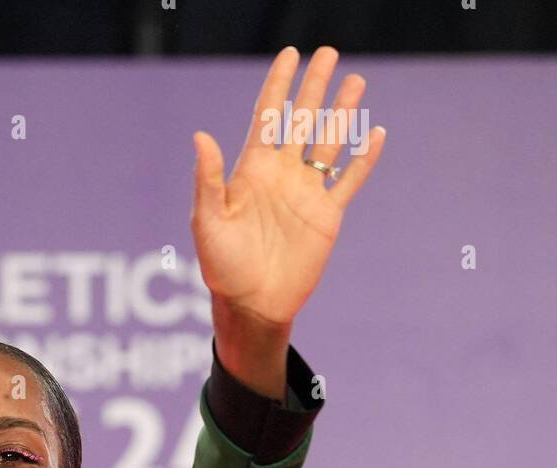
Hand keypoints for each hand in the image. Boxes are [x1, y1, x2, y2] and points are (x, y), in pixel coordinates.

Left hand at [191, 46, 385, 386]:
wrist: (253, 305)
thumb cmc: (223, 268)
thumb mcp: (208, 223)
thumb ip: (208, 180)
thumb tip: (201, 136)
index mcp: (252, 171)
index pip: (268, 116)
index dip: (278, 84)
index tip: (290, 54)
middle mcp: (281, 175)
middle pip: (302, 120)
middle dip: (314, 86)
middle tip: (328, 52)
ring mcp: (306, 193)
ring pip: (329, 142)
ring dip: (342, 112)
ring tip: (356, 80)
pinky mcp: (327, 216)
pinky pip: (349, 181)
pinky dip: (363, 159)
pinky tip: (375, 135)